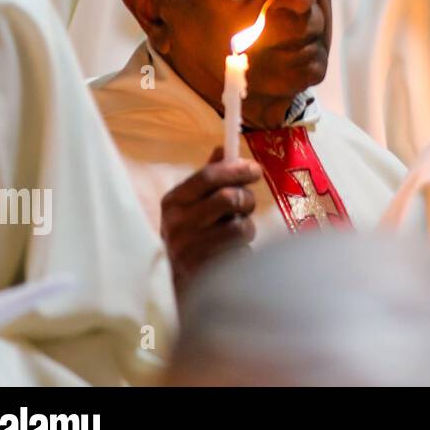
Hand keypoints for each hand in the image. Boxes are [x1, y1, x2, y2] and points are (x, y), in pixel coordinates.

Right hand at [161, 146, 261, 299]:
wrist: (176, 282)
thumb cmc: (190, 233)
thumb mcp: (191, 203)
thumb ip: (208, 176)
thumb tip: (224, 147)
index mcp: (173, 202)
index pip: (208, 177)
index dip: (236, 169)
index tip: (256, 170)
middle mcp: (177, 225)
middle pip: (228, 198)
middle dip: (247, 198)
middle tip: (247, 204)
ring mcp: (189, 251)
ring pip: (240, 227)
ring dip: (247, 228)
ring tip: (237, 232)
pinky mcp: (205, 274)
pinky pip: (242, 253)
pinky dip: (244, 250)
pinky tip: (231, 253)